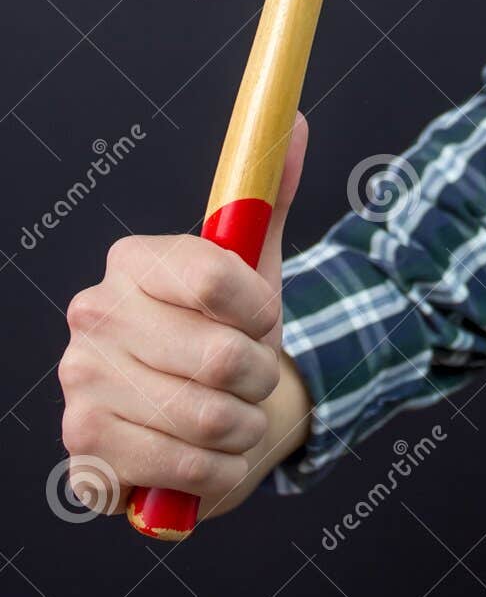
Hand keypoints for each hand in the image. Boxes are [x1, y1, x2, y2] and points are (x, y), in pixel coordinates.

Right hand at [58, 113, 308, 520]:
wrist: (199, 425)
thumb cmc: (228, 336)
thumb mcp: (255, 269)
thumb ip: (270, 197)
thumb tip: (293, 121)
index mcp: (132, 260)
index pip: (217, 277)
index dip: (261, 309)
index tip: (264, 318)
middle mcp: (93, 315)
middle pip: (221, 357)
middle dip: (259, 379)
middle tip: (250, 379)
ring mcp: (80, 385)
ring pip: (210, 420)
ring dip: (245, 430)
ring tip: (233, 419)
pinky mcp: (85, 453)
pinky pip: (183, 471)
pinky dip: (217, 474)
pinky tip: (206, 458)